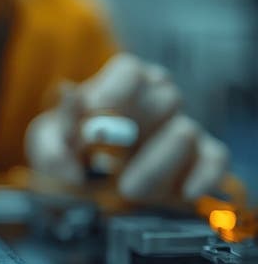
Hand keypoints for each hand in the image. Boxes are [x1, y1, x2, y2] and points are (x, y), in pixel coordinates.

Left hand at [25, 54, 229, 201]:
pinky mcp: (199, 158)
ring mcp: (180, 128)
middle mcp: (155, 101)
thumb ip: (56, 129)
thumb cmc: (68, 157)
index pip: (130, 70)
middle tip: (104, 162)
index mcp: (118, 87)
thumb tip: (68, 101)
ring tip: (128, 188)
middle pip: (164, 96)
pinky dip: (201, 177)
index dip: (115, 90)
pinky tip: (180, 193)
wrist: (85, 192)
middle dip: (133, 132)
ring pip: (183, 131)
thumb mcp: (49, 143)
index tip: (97, 112)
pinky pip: (214, 159)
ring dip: (153, 166)